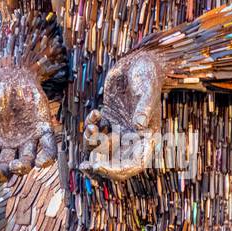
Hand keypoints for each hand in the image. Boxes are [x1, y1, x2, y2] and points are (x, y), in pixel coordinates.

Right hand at [0, 60, 56, 180]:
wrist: (16, 73)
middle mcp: (11, 144)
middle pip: (5, 166)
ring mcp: (28, 139)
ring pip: (26, 161)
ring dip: (21, 168)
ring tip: (16, 166)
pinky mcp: (44, 130)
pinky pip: (47, 148)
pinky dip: (46, 157)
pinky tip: (40, 162)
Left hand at [81, 51, 163, 180]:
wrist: (138, 61)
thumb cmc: (147, 74)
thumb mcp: (147, 89)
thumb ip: (144, 107)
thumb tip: (139, 126)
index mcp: (147, 136)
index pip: (135, 163)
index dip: (118, 170)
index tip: (99, 167)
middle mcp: (134, 136)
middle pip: (117, 162)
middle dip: (100, 166)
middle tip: (84, 165)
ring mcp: (121, 128)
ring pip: (104, 149)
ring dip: (93, 144)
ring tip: (90, 129)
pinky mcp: (110, 118)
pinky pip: (97, 131)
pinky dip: (92, 126)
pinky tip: (95, 112)